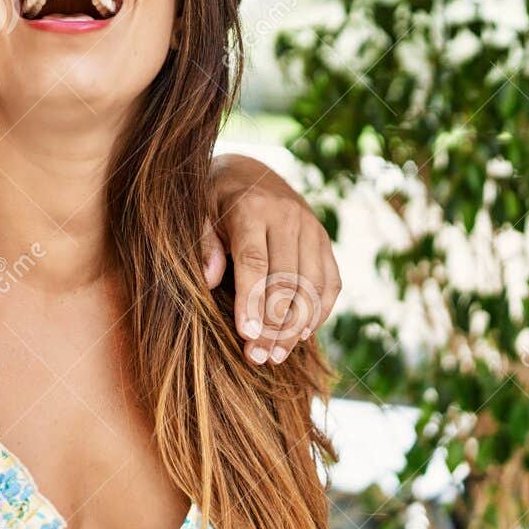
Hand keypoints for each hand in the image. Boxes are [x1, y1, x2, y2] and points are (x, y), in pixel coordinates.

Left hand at [201, 153, 339, 365]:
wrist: (250, 172)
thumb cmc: (213, 199)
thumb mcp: (197, 212)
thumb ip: (203, 243)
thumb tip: (208, 279)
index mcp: (252, 208)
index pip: (255, 261)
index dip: (251, 301)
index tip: (247, 335)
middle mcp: (289, 217)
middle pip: (287, 280)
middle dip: (274, 323)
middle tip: (259, 357)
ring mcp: (313, 229)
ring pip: (313, 286)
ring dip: (297, 326)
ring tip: (277, 356)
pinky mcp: (325, 242)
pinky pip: (331, 282)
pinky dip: (320, 312)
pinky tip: (302, 336)